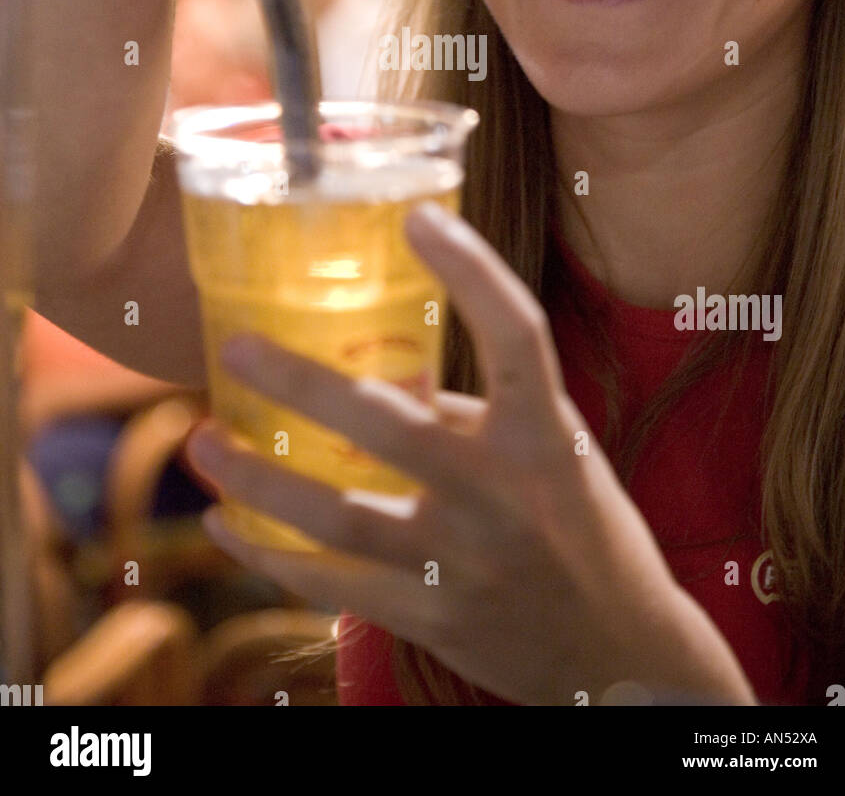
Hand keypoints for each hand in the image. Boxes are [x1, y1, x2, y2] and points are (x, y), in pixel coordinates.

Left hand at [186, 202, 755, 705]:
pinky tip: (224, 524)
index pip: (516, 334)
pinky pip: (333, 584)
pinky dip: (269, 554)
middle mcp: (505, 494)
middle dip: (299, 384)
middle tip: (234, 347)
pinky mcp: (435, 618)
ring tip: (200, 441)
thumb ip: (474, 408)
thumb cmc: (578, 523)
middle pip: (387, 426)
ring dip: (257, 479)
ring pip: (338, 516)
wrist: (619, 650)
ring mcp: (466, 563)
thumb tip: (378, 361)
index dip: (472, 271)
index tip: (418, 219)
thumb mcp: (554, 451)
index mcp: (546, 435)